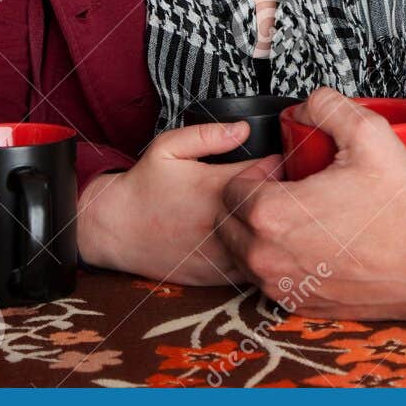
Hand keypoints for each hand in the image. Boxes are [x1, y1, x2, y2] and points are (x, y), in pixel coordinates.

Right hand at [77, 122, 272, 285]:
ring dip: (279, 229)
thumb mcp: (168, 146)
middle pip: (278, 209)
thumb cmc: (144, 186)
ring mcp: (221, 253)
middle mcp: (222, 223)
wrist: (115, 230)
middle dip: (289, 196)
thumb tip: (245, 129)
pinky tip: (258, 242)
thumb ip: (208, 135)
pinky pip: (256, 268)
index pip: (271, 173)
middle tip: (290, 186)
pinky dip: (263, 256)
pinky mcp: (217, 276)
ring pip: (271, 244)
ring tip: (278, 215)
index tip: (286, 160)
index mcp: (215, 188)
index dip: (284, 165)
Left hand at [215, 88, 405, 318]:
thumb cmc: (400, 208)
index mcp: (271, 214)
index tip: (283, 170)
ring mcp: (282, 287)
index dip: (255, 172)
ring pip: (247, 255)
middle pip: (230, 224)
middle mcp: (267, 256)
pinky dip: (282, 262)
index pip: (230, 190)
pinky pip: (272, 281)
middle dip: (251, 203)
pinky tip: (313, 245)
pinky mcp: (301, 306)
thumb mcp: (368, 133)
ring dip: (262, 234)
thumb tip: (306, 104)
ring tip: (300, 217)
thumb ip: (328, 105)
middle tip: (289, 190)